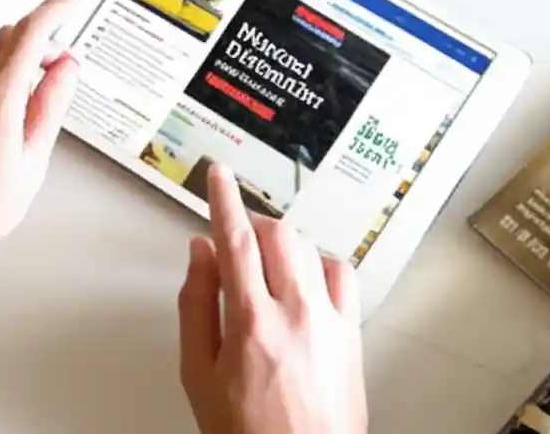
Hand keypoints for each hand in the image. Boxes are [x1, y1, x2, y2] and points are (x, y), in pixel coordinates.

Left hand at [0, 0, 80, 278]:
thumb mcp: (30, 164)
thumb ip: (49, 109)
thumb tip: (67, 68)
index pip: (28, 34)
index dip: (54, 11)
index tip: (74, 3)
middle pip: (7, 37)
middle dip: (41, 36)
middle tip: (65, 63)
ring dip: (19, 55)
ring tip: (42, 87)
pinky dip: (0, 73)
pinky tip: (11, 107)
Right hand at [178, 164, 366, 433]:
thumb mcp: (197, 375)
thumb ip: (196, 306)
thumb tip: (200, 255)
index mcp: (252, 323)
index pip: (236, 239)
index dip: (224, 198)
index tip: (219, 174)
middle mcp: (298, 315)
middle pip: (278, 235)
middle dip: (253, 224)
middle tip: (236, 237)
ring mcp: (331, 322)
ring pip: (311, 249)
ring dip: (284, 245)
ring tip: (265, 266)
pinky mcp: (353, 334)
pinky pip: (343, 276)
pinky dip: (320, 266)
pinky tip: (305, 281)